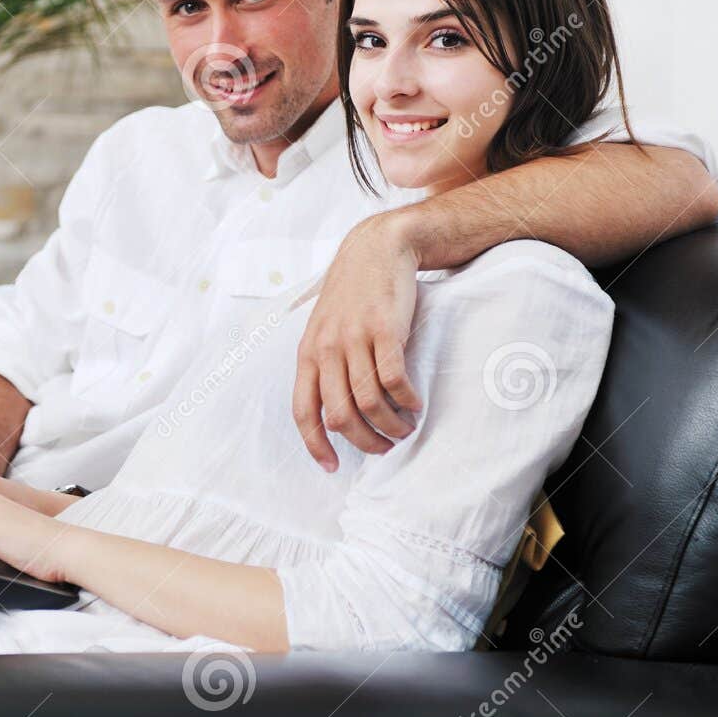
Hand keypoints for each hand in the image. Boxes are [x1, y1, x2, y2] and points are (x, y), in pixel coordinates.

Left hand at [293, 211, 423, 469]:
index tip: (332, 467)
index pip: (303, 411)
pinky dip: (406, 400)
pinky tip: (414, 404)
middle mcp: (326, 349)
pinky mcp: (385, 330)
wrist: (377, 249)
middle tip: (384, 448)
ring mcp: (355, 339)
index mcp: (307, 353)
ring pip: (368, 403)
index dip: (315, 445)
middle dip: (364, 442)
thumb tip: (333, 414)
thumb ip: (325, 366)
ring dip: (390, 426)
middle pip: (340, 416)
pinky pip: (393, 379)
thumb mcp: (325, 329)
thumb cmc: (353, 295)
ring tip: (405, 429)